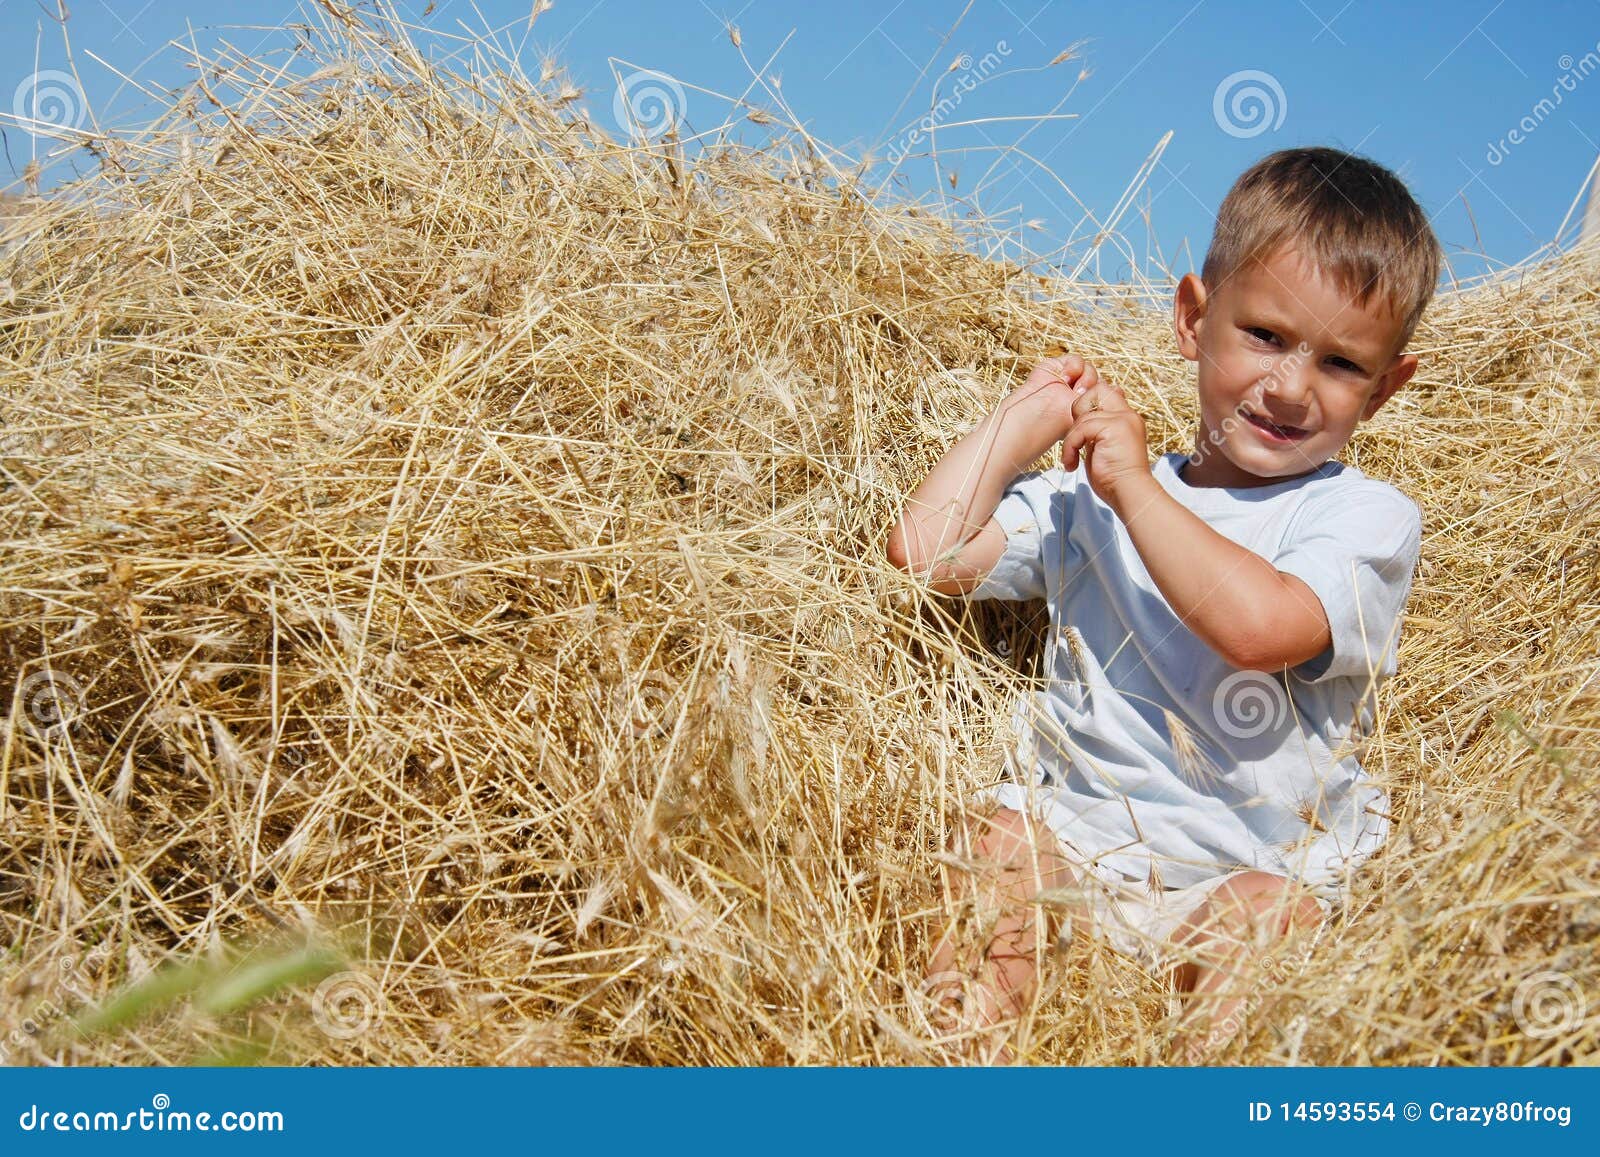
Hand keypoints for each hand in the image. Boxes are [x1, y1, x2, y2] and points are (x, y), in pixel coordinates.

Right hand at [1005, 353, 1100, 436]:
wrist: (1033, 421)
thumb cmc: (1054, 428)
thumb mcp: (1084, 422)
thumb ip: (1100, 408)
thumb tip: (1120, 389)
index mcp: (1086, 407)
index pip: (1106, 392)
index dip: (1109, 392)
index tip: (1107, 400)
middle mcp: (1077, 392)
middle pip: (1098, 379)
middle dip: (1097, 386)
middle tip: (1088, 397)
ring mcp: (1067, 380)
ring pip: (1089, 369)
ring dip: (1086, 378)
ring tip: (1077, 390)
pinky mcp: (1056, 367)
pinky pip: (1075, 360)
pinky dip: (1074, 367)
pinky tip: (1065, 379)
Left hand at [1059, 375, 1151, 512]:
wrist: (1130, 493)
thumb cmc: (1115, 481)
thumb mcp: (1103, 450)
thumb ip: (1095, 434)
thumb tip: (1079, 422)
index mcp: (1126, 420)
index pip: (1107, 393)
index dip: (1088, 406)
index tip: (1079, 431)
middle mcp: (1127, 415)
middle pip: (1099, 390)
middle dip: (1079, 408)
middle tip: (1076, 436)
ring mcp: (1122, 419)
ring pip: (1084, 414)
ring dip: (1071, 439)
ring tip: (1071, 460)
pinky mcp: (1114, 427)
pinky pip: (1081, 428)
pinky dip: (1071, 446)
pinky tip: (1072, 463)